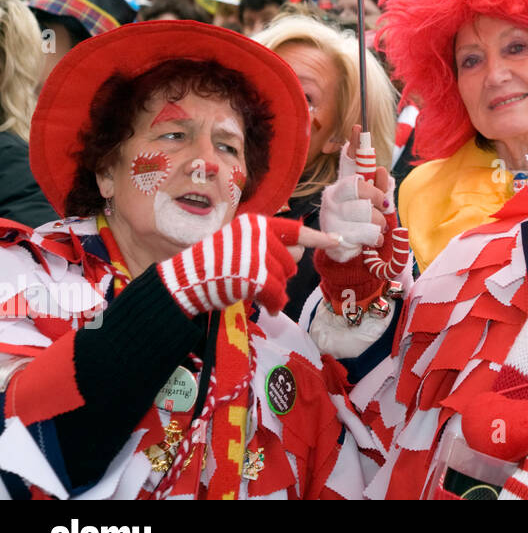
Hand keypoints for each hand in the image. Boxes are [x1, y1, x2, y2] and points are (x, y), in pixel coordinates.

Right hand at [157, 214, 334, 316]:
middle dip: (283, 273)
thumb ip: (268, 244)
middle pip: (294, 258)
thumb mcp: (241, 242)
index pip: (296, 230)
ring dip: (275, 291)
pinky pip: (278, 295)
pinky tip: (267, 309)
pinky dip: (274, 305)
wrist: (186, 280)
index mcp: (257, 223)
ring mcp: (258, 255)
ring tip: (254, 291)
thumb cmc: (213, 264)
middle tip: (259, 278)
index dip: (319, 238)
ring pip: (286, 278)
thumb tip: (303, 250)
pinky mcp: (256, 276)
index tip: (337, 240)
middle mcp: (260, 235)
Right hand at [319, 124, 393, 260]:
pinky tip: (371, 239)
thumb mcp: (372, 203)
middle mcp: (332, 198)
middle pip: (360, 188)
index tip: (359, 127)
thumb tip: (379, 169)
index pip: (348, 162)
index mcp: (342, 186)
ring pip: (367, 212)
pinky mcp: (336, 236)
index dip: (354, 145)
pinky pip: (366, 232)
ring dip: (379, 222)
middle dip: (377, 197)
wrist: (348, 251)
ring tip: (376, 226)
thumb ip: (378, 186)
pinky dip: (375, 237)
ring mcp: (332, 216)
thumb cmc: (362, 222)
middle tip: (380, 206)